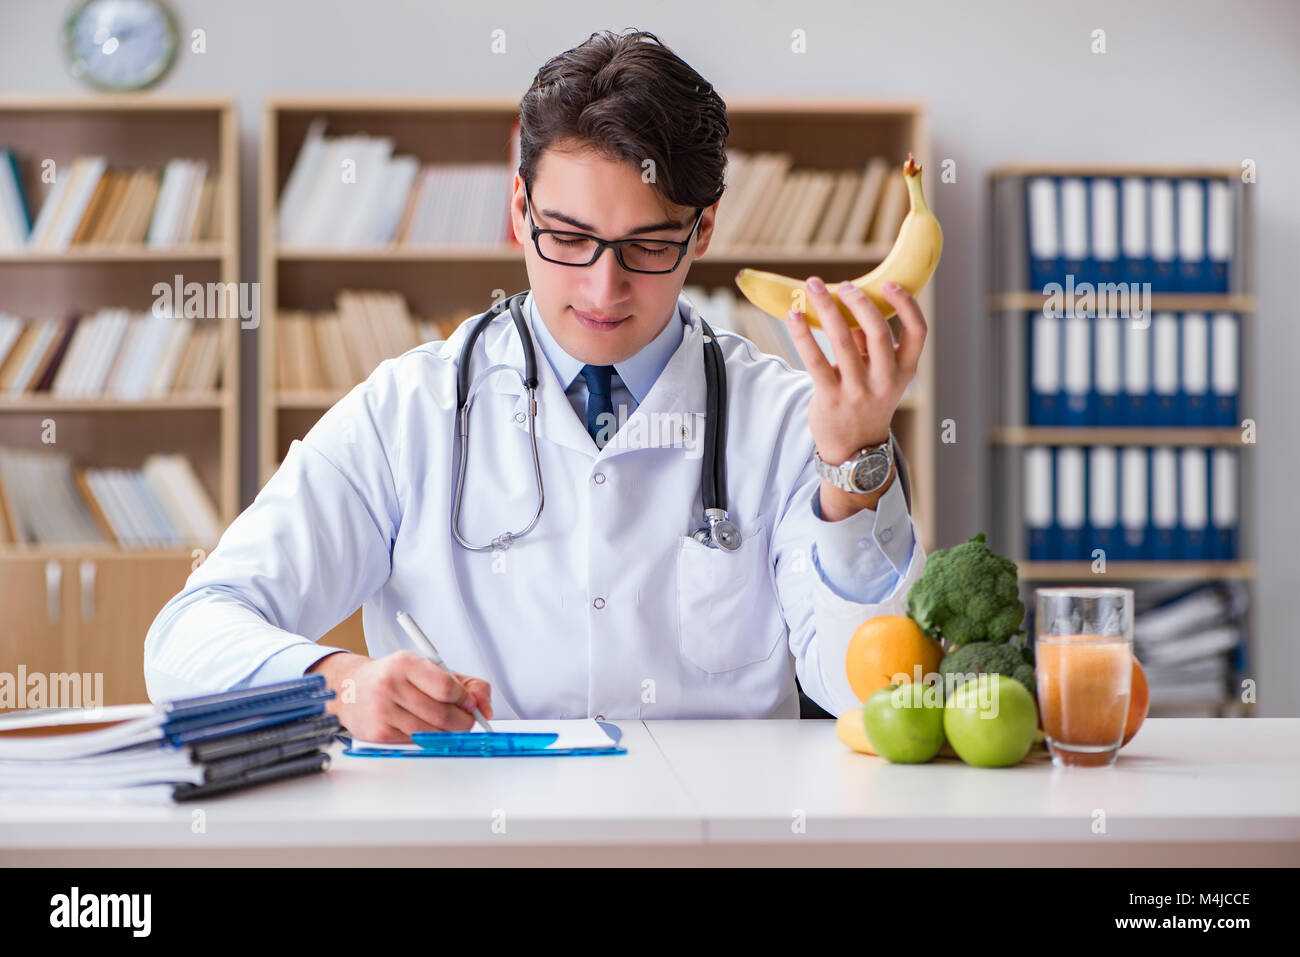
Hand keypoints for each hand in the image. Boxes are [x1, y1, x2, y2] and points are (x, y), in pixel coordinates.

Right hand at [309, 650, 493, 742]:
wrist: (350, 688)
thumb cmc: (395, 677)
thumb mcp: (427, 668)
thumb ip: (464, 683)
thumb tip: (485, 708)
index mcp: (405, 663)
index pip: (445, 687)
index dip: (465, 699)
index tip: (470, 704)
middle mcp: (390, 686)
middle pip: (442, 715)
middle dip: (463, 721)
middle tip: (466, 720)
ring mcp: (383, 712)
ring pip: (431, 733)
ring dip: (446, 733)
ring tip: (446, 723)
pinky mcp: (379, 734)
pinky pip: (416, 742)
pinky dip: (426, 738)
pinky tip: (422, 727)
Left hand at [784, 277, 927, 464]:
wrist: (854, 450)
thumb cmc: (866, 401)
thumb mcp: (880, 376)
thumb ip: (869, 344)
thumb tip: (850, 304)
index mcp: (904, 370)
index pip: (918, 331)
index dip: (907, 304)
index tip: (889, 283)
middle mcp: (885, 380)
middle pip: (877, 332)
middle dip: (859, 301)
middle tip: (842, 285)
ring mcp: (858, 391)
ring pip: (843, 341)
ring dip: (827, 308)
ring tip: (813, 287)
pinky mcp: (831, 398)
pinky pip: (815, 360)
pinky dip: (803, 334)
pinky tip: (794, 316)